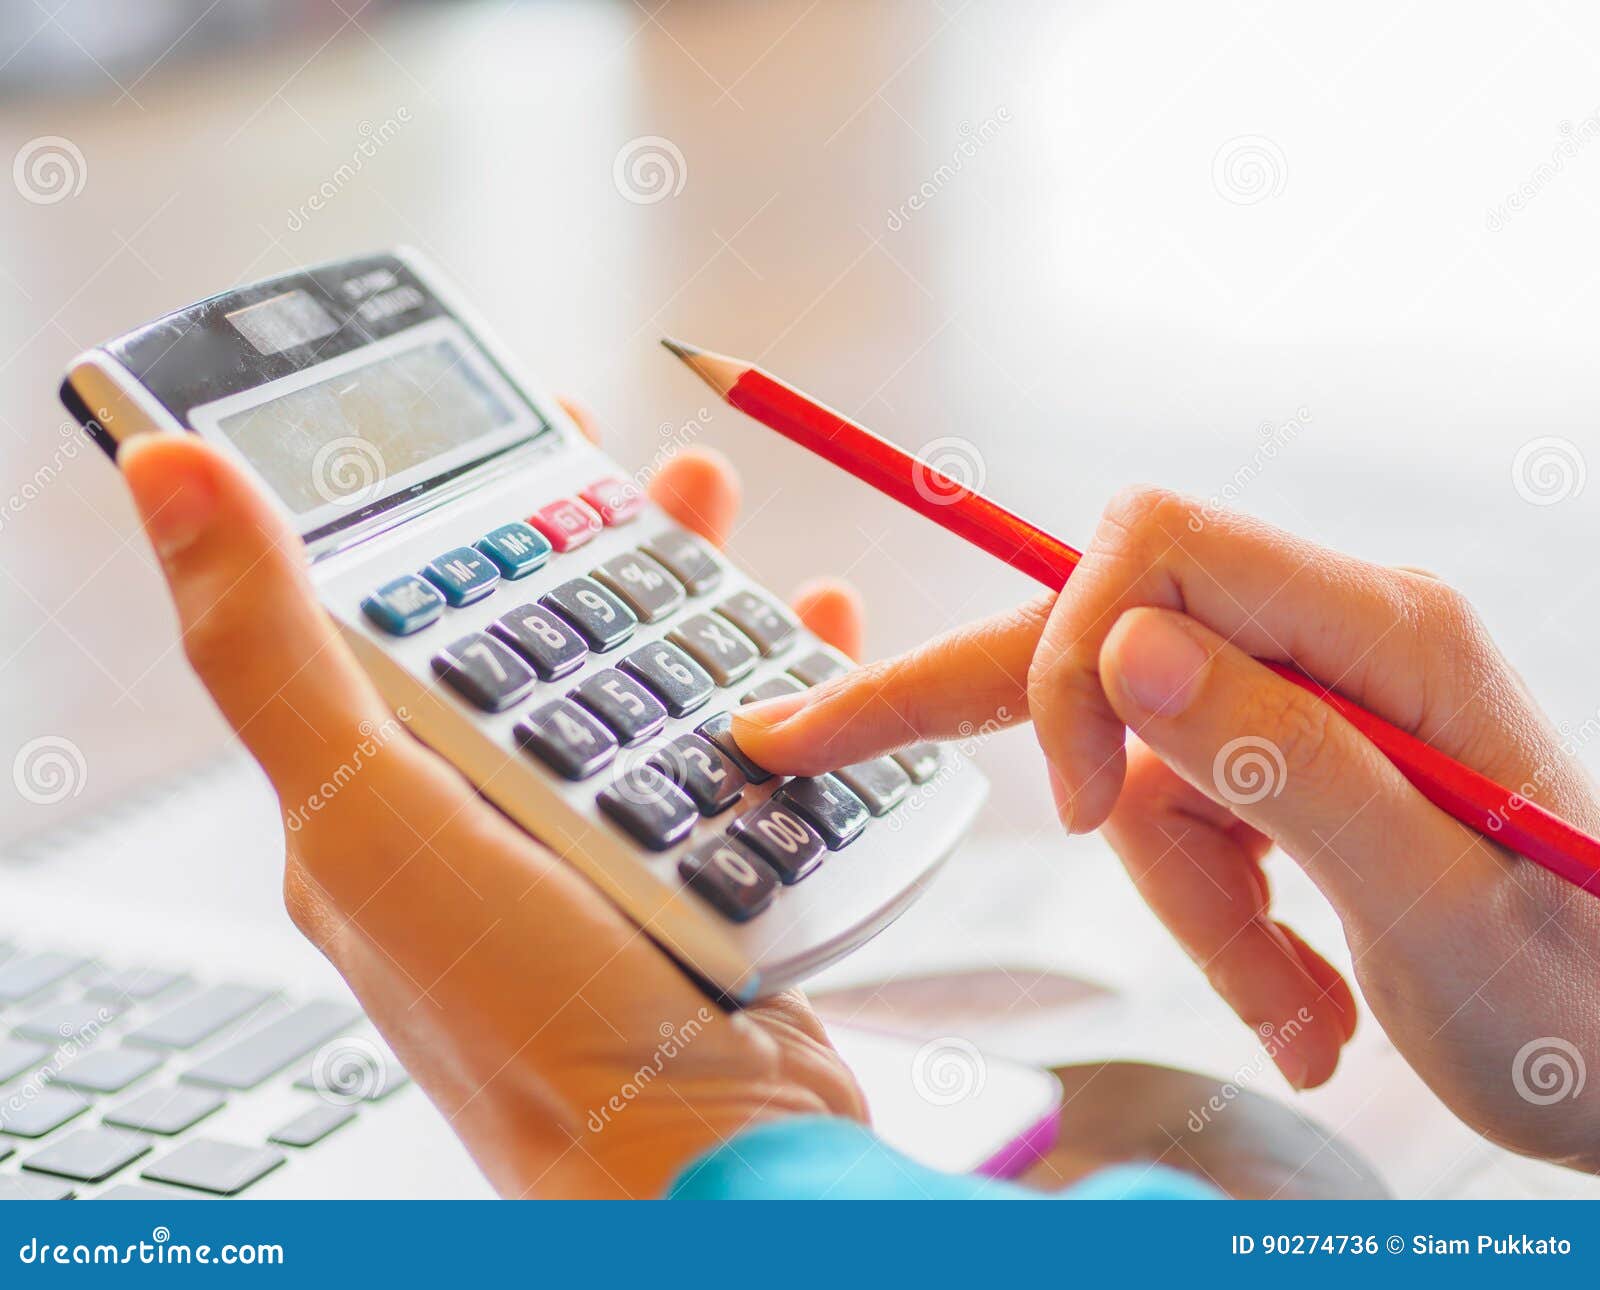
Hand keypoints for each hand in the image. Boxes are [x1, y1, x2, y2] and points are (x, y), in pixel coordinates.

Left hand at [117, 401, 866, 1198]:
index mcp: (383, 795)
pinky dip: (778, 685)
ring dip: (692, 594)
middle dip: (596, 536)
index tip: (508, 420)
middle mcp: (484, 822)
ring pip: (646, 683)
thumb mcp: (376, 812)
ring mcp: (597, 855)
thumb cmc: (531, 1018)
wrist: (700, 1169)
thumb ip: (275, 646)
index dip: (448, 505)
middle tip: (649, 460)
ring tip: (735, 524)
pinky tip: (819, 641)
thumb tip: (163, 473)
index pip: (400, 610)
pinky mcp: (696, 884)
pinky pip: (735, 753)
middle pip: (539, 637)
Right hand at [733, 486, 1599, 1169]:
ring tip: (1293, 1014)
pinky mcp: (1283, 764)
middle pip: (1094, 628)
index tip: (1080, 808)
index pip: (1152, 548)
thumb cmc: (1584, 988)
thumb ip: (1286, 763)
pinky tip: (1301, 1001)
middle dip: (978, 711)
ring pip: (1138, 763)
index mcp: (1380, 631)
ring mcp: (1301, 700)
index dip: (1070, 653)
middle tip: (801, 738)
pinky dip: (1213, 921)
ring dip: (1189, 906)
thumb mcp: (1442, 904)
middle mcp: (1327, 638)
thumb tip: (1120, 648)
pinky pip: (1177, 820)